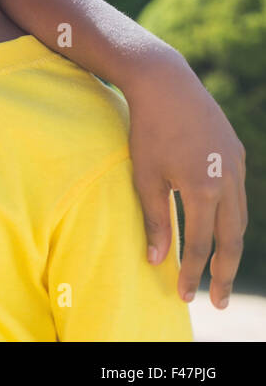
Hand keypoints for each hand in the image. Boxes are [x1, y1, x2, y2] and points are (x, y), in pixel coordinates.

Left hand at [125, 51, 246, 308]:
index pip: (201, 244)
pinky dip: (230, 217)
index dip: (193, 273)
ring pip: (239, 217)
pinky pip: (237, 194)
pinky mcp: (236, 153)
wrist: (165, 83)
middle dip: (224, 273)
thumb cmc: (147, 130)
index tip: (184, 295)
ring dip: (230, 246)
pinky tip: (221, 227)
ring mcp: (237, 165)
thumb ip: (155, 219)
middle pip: (231, 239)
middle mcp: (228, 180)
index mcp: (203, 190)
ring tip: (221, 271)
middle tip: (217, 302)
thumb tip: (157, 261)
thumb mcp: (145, 176)